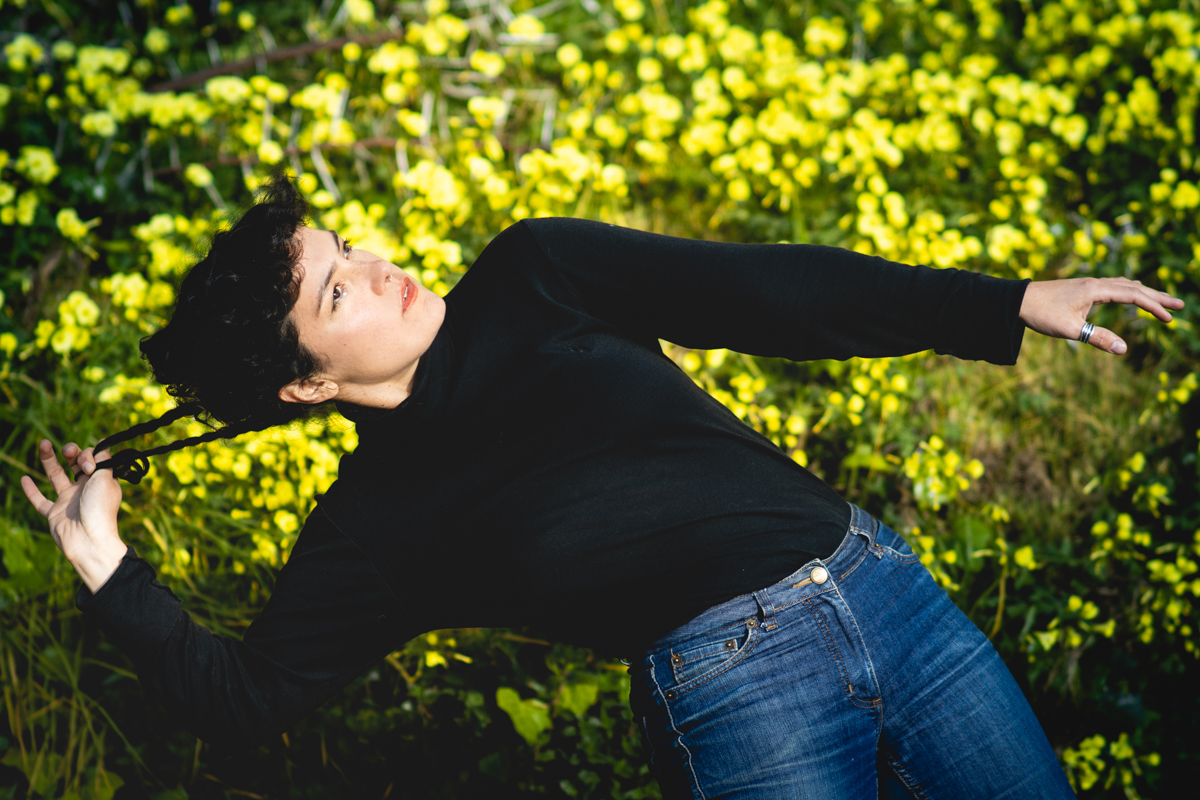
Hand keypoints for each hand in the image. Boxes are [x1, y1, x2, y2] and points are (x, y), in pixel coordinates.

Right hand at [20, 439, 126, 594]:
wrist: (88, 540)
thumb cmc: (100, 508)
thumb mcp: (106, 478)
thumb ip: (102, 459)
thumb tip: (103, 442)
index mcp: (100, 481)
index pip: (93, 458)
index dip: (89, 455)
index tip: (88, 466)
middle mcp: (85, 489)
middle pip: (75, 464)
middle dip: (72, 452)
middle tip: (69, 450)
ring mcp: (68, 501)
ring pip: (56, 476)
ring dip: (49, 460)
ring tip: (43, 443)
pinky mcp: (54, 514)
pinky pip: (40, 501)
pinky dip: (31, 491)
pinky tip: (24, 478)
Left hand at [1018, 277, 1183, 353]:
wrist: (1016, 300)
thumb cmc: (1041, 313)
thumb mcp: (1070, 330)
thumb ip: (1098, 338)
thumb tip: (1124, 349)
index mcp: (1096, 289)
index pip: (1134, 296)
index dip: (1154, 307)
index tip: (1170, 319)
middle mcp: (1096, 283)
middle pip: (1134, 287)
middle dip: (1157, 297)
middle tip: (1180, 305)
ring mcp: (1089, 284)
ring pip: (1124, 285)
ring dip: (1144, 292)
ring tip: (1161, 300)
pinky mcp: (1082, 288)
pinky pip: (1113, 286)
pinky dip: (1128, 290)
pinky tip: (1130, 294)